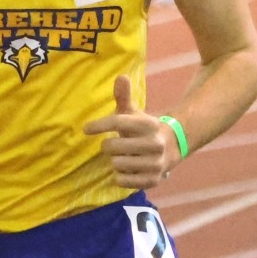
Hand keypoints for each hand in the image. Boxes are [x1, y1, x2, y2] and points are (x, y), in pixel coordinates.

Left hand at [83, 76, 179, 190]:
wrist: (170, 148)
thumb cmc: (142, 129)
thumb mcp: (133, 113)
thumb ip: (124, 96)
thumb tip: (121, 76)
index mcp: (149, 124)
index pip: (118, 122)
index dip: (99, 125)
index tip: (86, 129)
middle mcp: (155, 143)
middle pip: (112, 146)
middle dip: (108, 146)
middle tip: (115, 145)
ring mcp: (155, 163)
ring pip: (116, 164)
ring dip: (115, 161)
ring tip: (124, 157)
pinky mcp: (152, 180)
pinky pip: (122, 180)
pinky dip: (119, 176)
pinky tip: (127, 169)